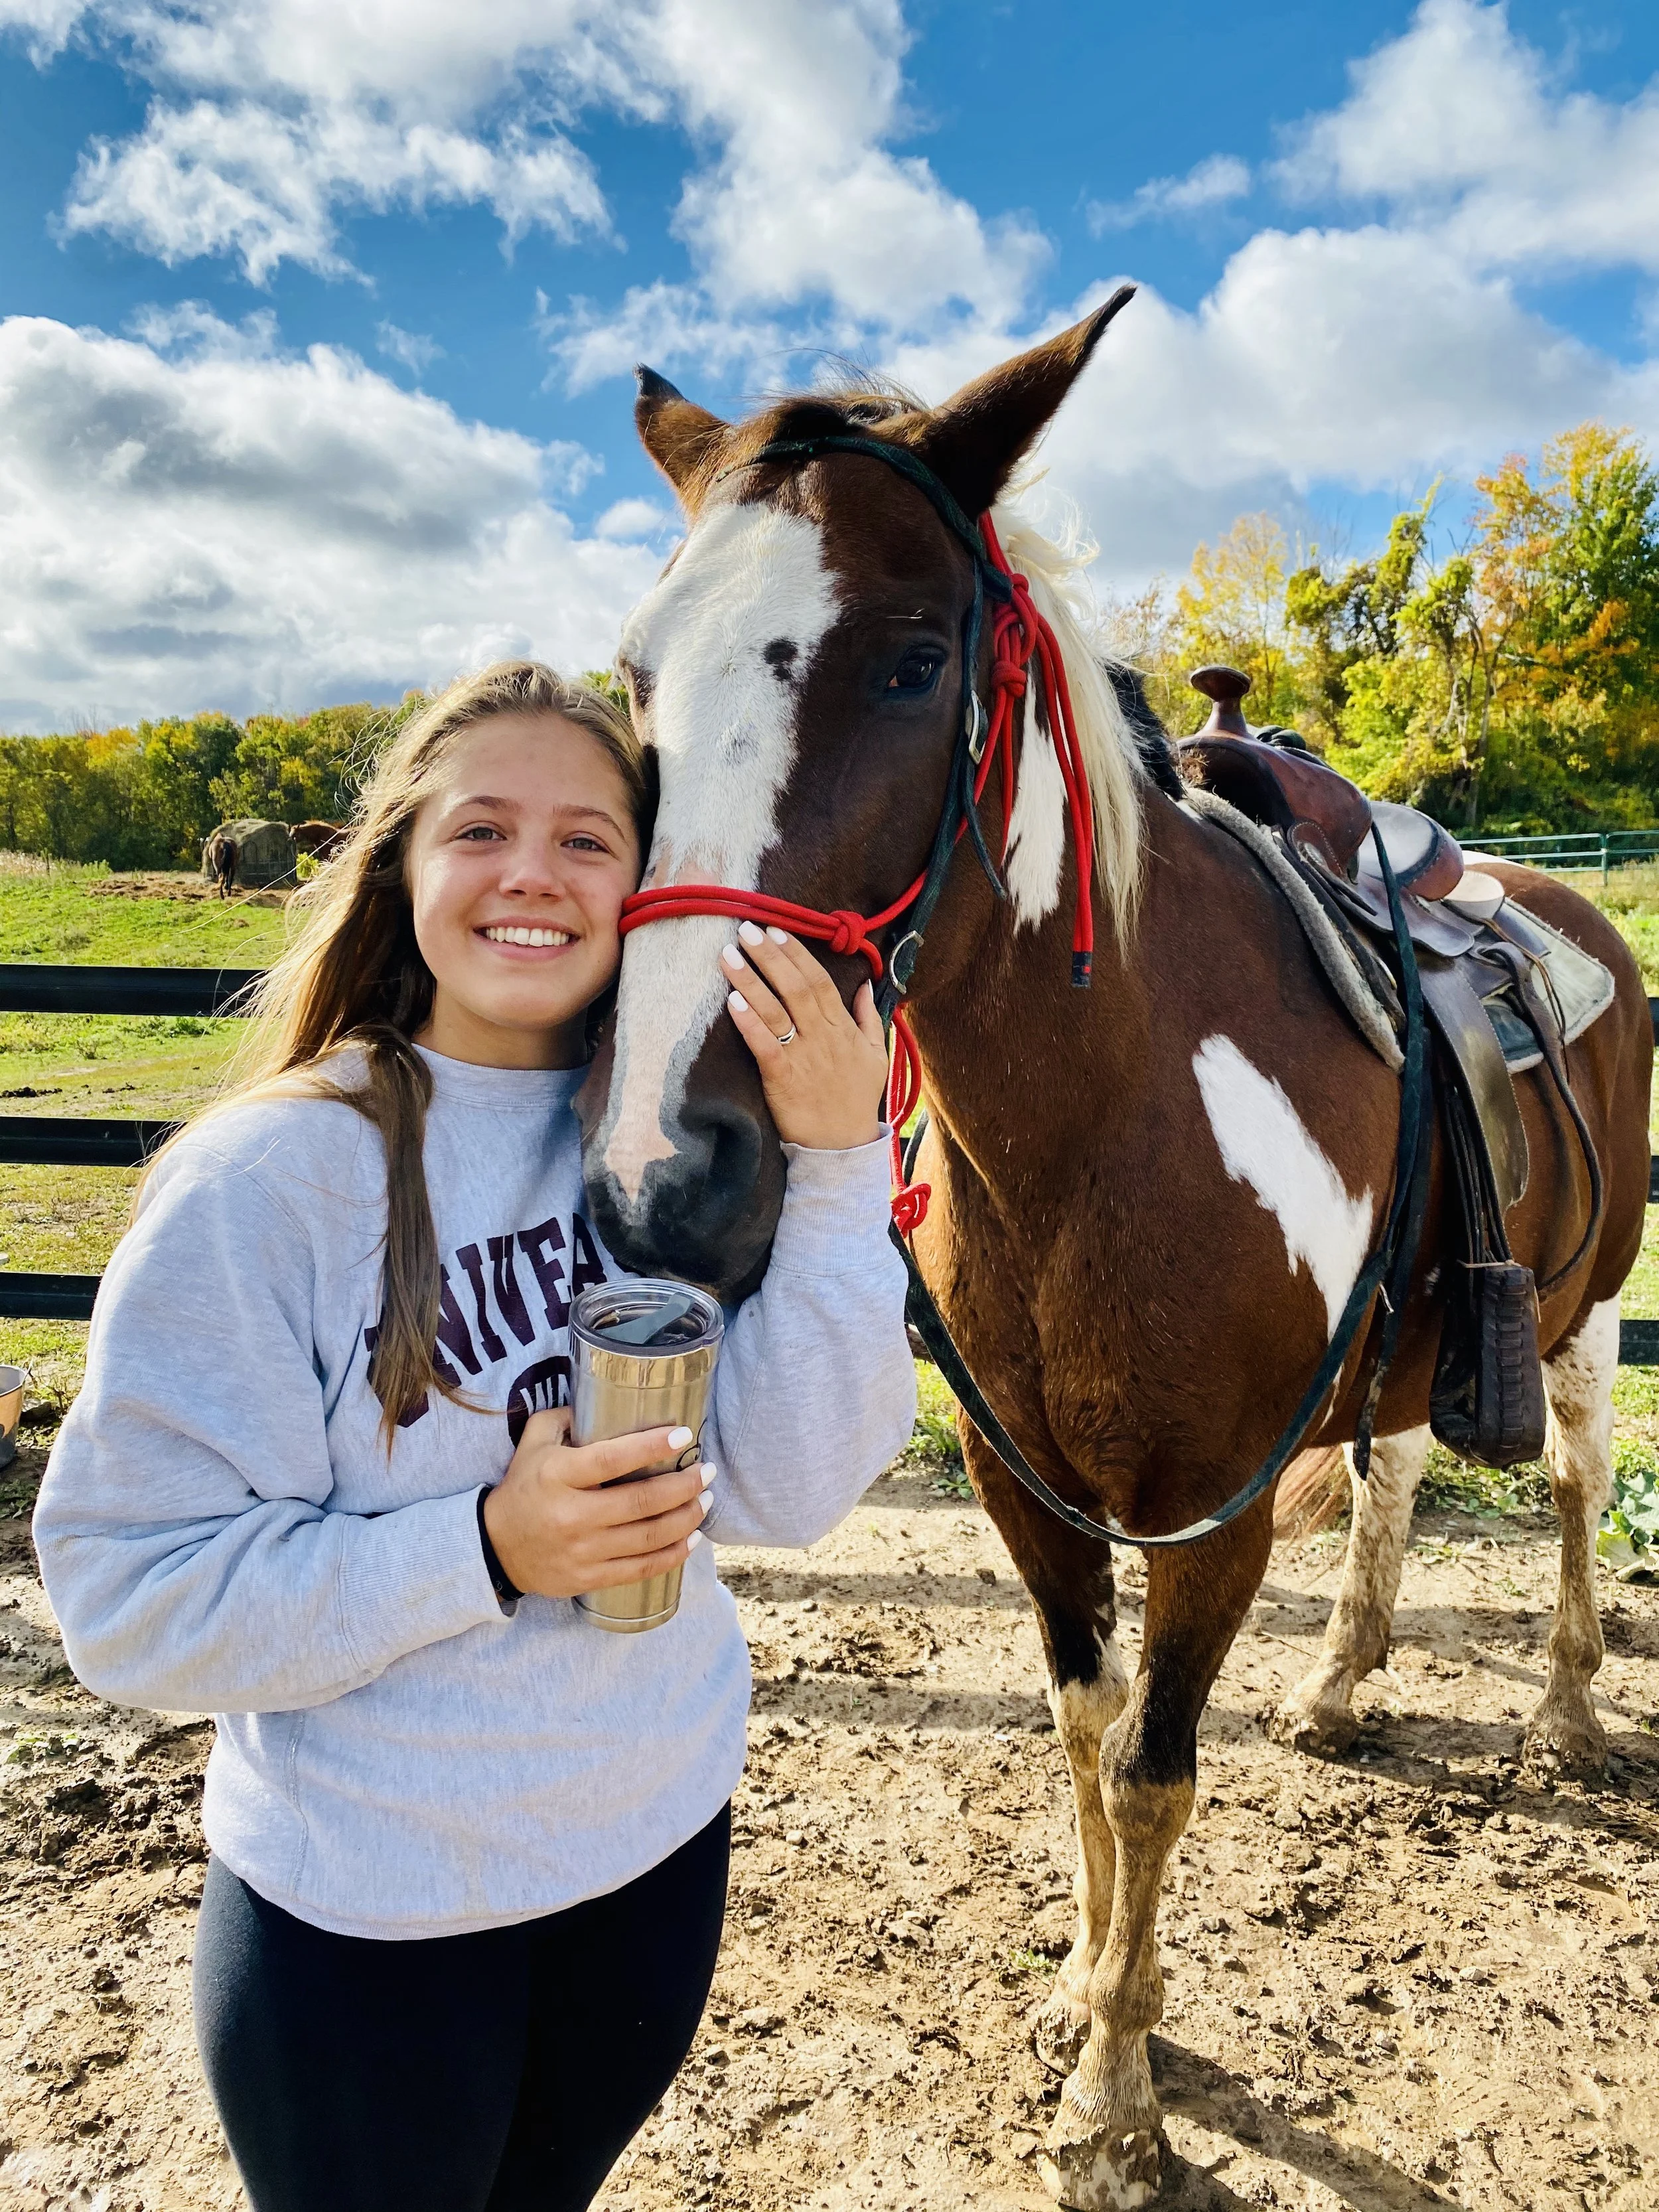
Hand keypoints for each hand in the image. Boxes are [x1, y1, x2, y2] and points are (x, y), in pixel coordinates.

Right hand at [482, 1409, 714, 1599]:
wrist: (494, 1548)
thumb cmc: (523, 1486)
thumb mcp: (533, 1442)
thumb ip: (564, 1416)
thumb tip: (604, 1399)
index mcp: (558, 1475)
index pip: (613, 1459)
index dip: (653, 1447)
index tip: (684, 1435)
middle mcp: (571, 1514)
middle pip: (641, 1502)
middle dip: (683, 1486)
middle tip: (707, 1471)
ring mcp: (581, 1551)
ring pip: (648, 1537)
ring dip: (685, 1518)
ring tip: (705, 1500)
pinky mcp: (589, 1578)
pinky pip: (640, 1569)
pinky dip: (672, 1555)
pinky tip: (691, 1539)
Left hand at [720, 923, 888, 1149]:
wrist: (844, 1147)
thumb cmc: (857, 1100)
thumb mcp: (876, 1056)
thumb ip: (869, 1018)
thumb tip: (866, 986)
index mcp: (843, 1028)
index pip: (820, 981)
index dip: (797, 955)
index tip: (777, 931)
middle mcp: (823, 1037)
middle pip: (795, 987)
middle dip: (769, 956)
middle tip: (746, 929)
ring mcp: (803, 1057)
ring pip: (776, 1010)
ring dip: (751, 980)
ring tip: (728, 955)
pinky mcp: (783, 1079)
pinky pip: (765, 1045)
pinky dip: (750, 1023)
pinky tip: (732, 1002)